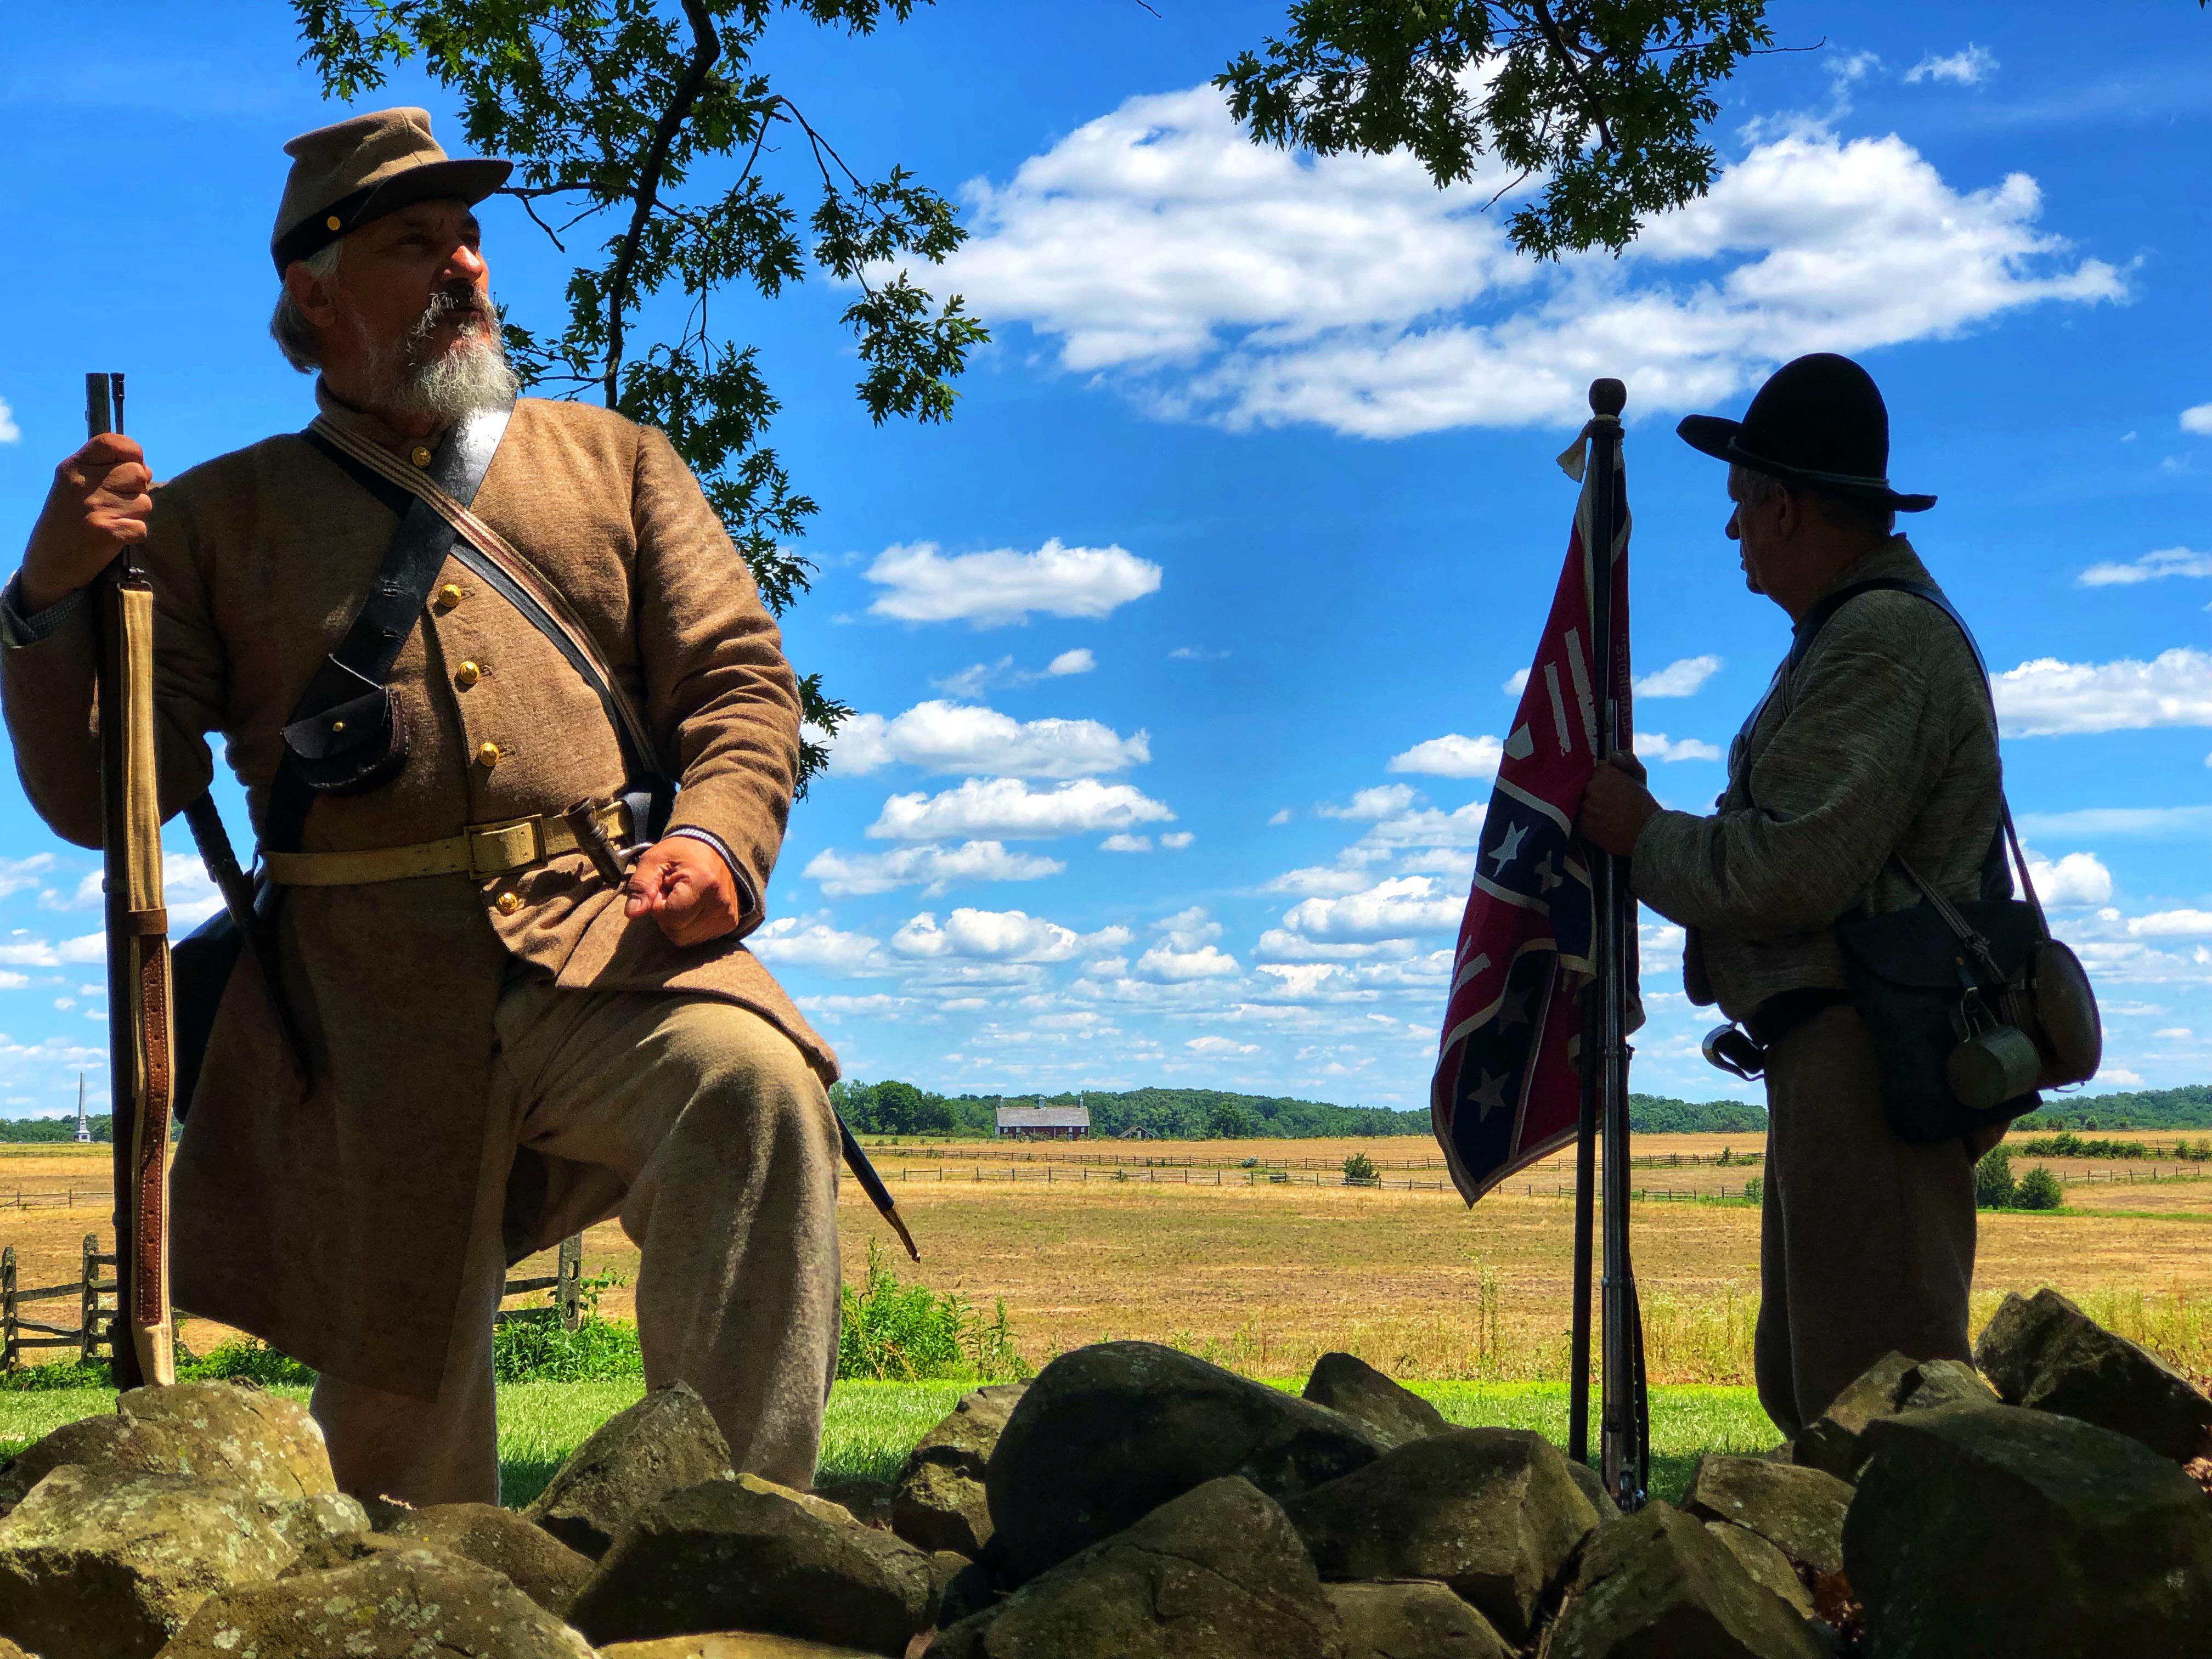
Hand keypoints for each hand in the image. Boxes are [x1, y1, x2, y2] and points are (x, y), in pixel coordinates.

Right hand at [21, 434, 153, 612]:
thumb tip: (146, 468)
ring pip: (144, 502)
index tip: (132, 464)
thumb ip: (106, 471)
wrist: (48, 563)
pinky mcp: (108, 533)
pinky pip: (142, 528)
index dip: (132, 452)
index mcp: (74, 468)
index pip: (113, 443)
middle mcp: (84, 484)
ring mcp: (96, 508)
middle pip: (138, 473)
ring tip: (111, 521)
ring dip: (135, 514)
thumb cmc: (67, 521)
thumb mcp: (75, 487)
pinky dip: (133, 535)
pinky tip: (114, 537)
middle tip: (116, 505)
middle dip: (136, 489)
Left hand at [624, 836, 741, 946]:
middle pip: (678, 933)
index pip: (670, 917)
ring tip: (683, 899)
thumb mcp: (654, 860)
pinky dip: (691, 925)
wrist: (713, 847)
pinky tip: (693, 906)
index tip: (663, 887)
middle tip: (672, 894)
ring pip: (688, 939)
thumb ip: (641, 885)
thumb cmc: (681, 852)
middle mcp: (721, 903)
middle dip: (667, 916)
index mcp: (703, 884)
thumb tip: (632, 913)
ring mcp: (728, 916)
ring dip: (679, 923)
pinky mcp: (730, 923)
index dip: (658, 905)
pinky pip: (700, 937)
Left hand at [1576, 751, 1658, 856]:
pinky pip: (1573, 818)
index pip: (1592, 770)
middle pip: (1580, 785)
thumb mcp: (1638, 777)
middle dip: (1587, 792)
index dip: (1596, 779)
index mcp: (1606, 772)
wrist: (1646, 834)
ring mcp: (1585, 805)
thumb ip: (1627, 761)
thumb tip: (1613, 755)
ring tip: (1596, 814)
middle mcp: (1593, 786)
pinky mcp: (1582, 823)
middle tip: (1599, 803)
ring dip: (1581, 806)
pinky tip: (1591, 824)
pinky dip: (1579, 821)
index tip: (1602, 787)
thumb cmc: (1644, 806)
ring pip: (1574, 801)